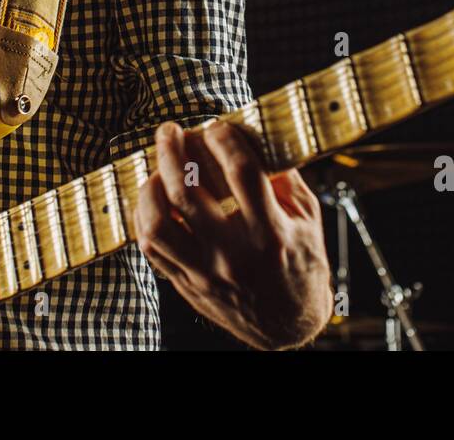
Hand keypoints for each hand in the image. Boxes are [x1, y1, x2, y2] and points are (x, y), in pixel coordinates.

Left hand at [135, 120, 332, 349]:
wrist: (288, 326)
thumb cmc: (301, 267)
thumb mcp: (308, 219)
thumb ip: (283, 178)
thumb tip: (256, 137)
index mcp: (271, 234)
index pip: (242, 173)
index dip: (225, 139)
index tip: (217, 127)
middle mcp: (234, 254)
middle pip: (186, 193)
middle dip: (172, 151)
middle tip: (170, 131)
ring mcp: (205, 272)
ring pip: (158, 224)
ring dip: (151, 186)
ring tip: (158, 168)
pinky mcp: (186, 284)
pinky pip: (151, 247)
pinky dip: (145, 216)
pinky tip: (153, 198)